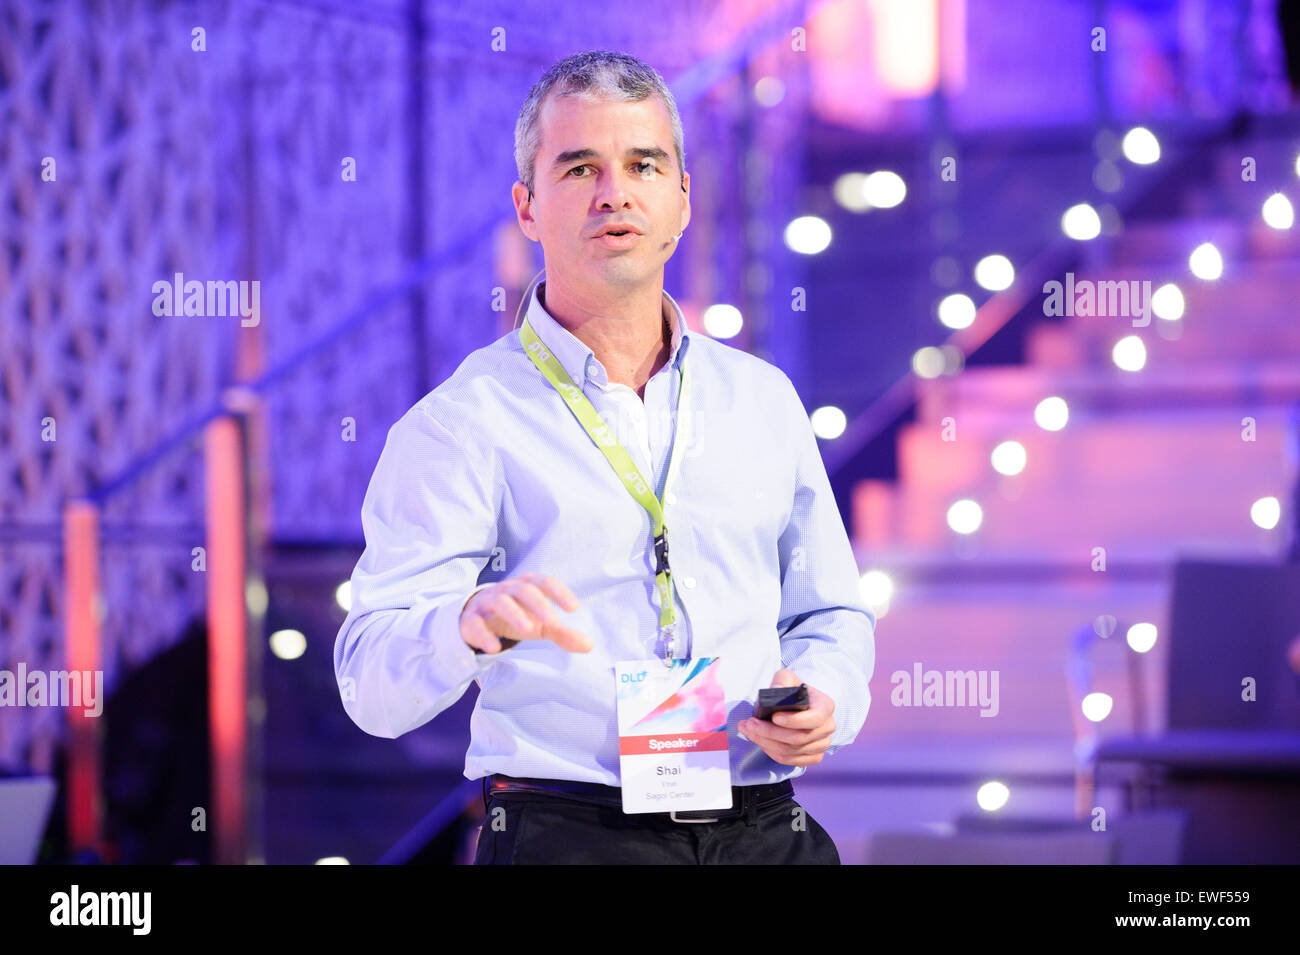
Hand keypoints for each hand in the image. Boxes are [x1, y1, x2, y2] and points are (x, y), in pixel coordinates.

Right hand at [460, 573, 592, 654]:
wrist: (476, 617)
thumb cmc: (516, 615)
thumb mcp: (541, 624)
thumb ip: (563, 633)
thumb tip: (590, 645)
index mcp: (527, 586)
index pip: (545, 582)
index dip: (559, 592)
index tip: (574, 608)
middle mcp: (507, 590)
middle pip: (524, 590)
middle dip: (539, 604)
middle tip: (553, 622)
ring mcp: (487, 603)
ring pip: (500, 602)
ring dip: (514, 614)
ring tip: (528, 630)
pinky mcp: (470, 620)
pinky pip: (475, 624)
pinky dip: (484, 635)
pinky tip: (494, 648)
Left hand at [738, 669, 835, 766]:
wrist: (797, 705)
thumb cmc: (792, 692)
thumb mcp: (787, 679)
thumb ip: (781, 681)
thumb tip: (776, 691)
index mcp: (825, 706)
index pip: (815, 718)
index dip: (794, 721)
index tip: (774, 717)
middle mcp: (827, 727)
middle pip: (798, 738)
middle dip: (770, 732)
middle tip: (750, 724)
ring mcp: (822, 744)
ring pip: (790, 751)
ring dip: (765, 742)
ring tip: (748, 730)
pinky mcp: (813, 757)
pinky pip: (790, 760)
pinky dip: (772, 752)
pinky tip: (761, 741)